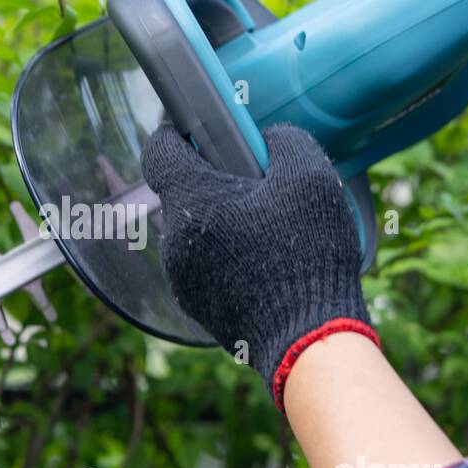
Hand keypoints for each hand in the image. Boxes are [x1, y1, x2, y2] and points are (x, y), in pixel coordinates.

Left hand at [141, 124, 374, 408]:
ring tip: (268, 227)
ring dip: (220, 221)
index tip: (197, 129)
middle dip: (213, 180)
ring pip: (192, 231)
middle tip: (256, 181)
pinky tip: (265, 261)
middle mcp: (173, 240)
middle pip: (181, 192)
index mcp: (191, 200)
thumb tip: (267, 139)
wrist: (308, 338)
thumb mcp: (310, 177)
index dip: (175, 132)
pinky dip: (225, 255)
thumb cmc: (307, 254)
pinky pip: (203, 265)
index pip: (157, 150)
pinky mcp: (196, 305)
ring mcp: (180, 278)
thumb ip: (284, 141)